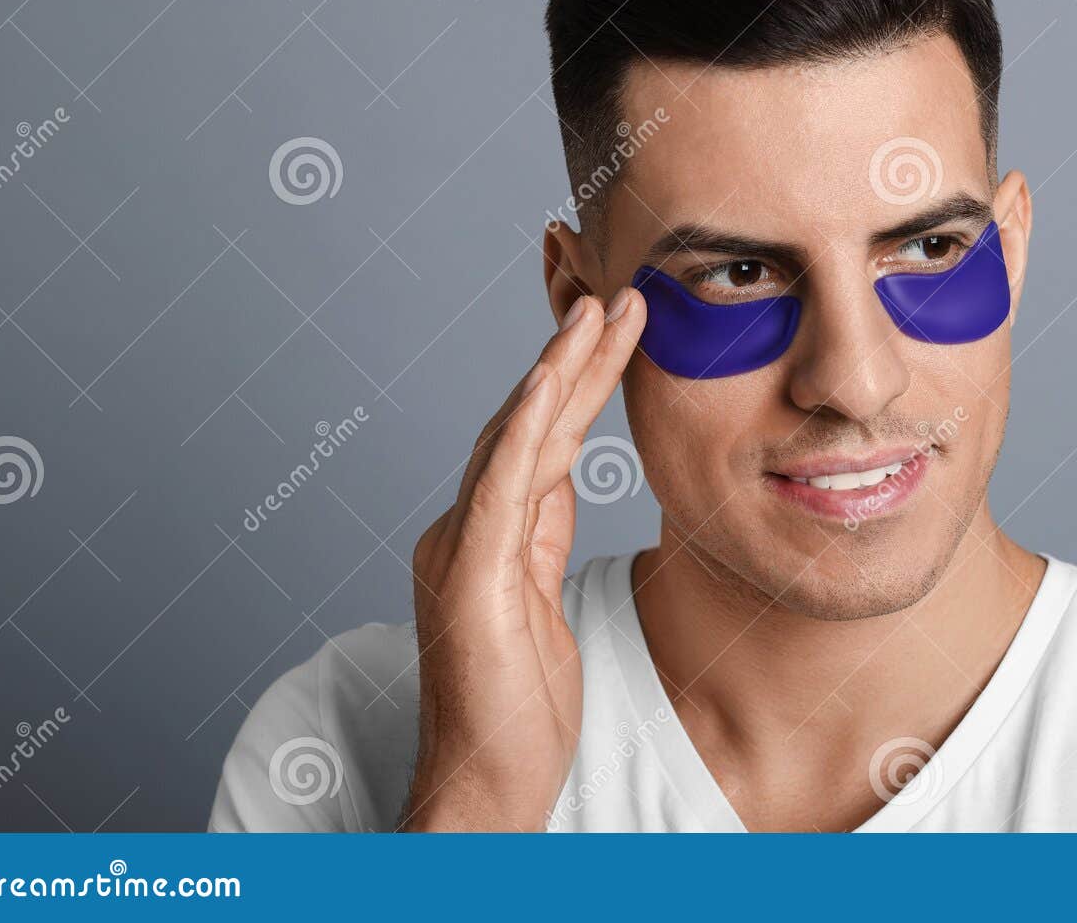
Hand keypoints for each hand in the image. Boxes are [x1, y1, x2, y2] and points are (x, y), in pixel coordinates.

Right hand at [400, 289, 644, 830]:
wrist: (484, 789)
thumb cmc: (517, 709)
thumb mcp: (543, 602)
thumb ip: (541, 534)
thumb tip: (561, 476)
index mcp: (488, 533)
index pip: (540, 435)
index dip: (575, 375)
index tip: (613, 320)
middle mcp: (466, 528)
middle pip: (525, 420)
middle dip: (571, 351)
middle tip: (615, 287)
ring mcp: (460, 549)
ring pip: (514, 438)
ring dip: (558, 368)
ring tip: (601, 309)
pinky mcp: (467, 579)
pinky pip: (500, 488)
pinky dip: (524, 427)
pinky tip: (550, 380)